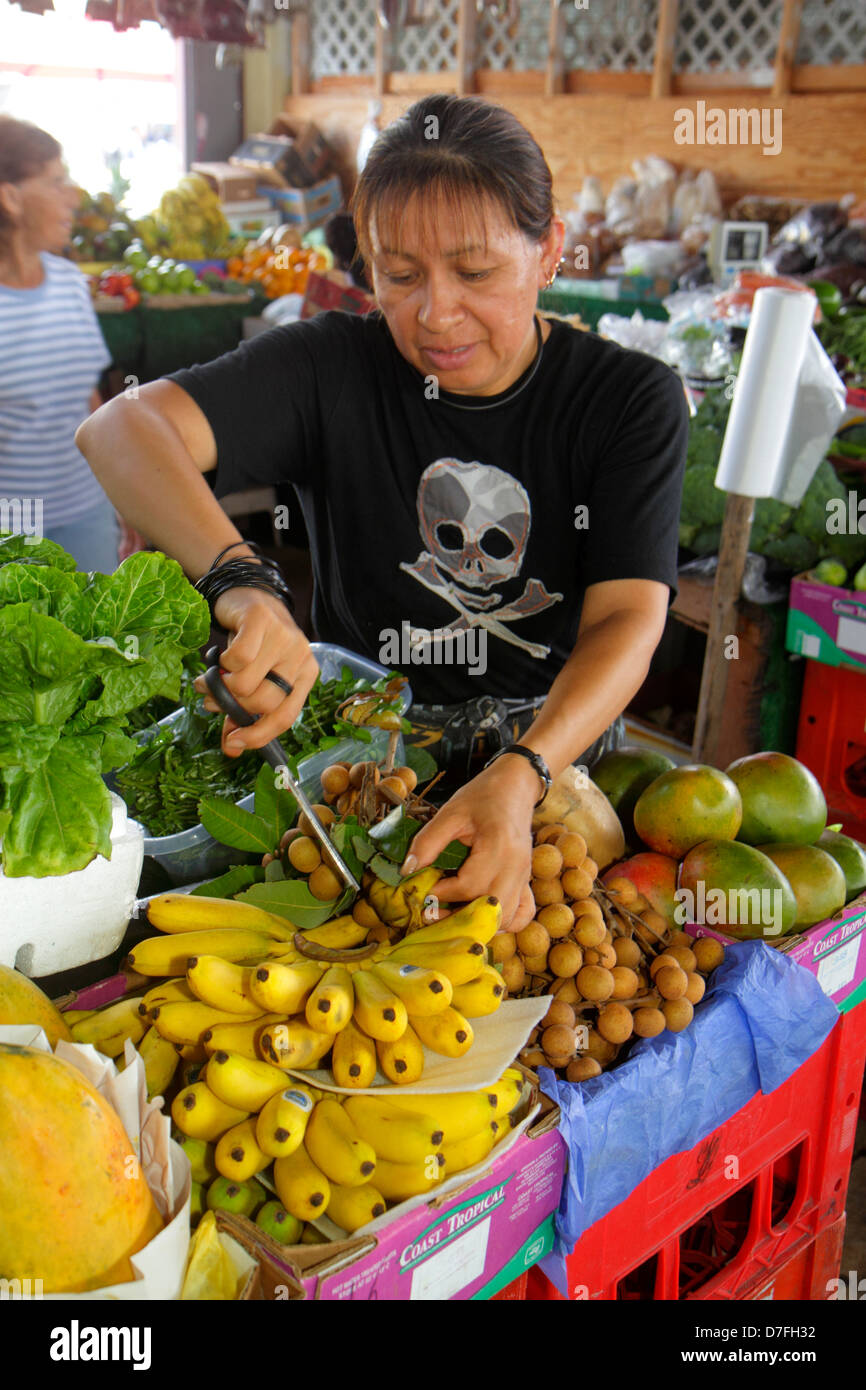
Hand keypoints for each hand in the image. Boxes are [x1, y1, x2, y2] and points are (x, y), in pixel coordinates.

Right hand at [196, 587, 318, 757]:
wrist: (246, 594)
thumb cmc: (252, 643)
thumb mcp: (254, 678)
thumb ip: (243, 712)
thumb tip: (231, 748)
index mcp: (306, 675)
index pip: (285, 717)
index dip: (258, 735)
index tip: (233, 743)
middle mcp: (301, 656)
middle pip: (264, 703)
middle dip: (232, 708)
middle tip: (213, 701)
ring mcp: (284, 637)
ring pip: (246, 683)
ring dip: (219, 687)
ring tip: (209, 680)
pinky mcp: (263, 620)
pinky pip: (238, 658)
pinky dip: (222, 663)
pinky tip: (217, 658)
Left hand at [400, 756, 540, 932]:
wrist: (515, 786)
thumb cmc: (482, 796)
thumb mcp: (450, 812)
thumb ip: (427, 841)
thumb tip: (407, 871)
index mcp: (499, 847)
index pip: (470, 886)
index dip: (442, 893)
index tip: (424, 889)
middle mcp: (516, 867)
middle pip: (490, 909)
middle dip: (459, 917)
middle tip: (433, 911)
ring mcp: (525, 877)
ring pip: (506, 918)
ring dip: (479, 923)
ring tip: (452, 915)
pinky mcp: (526, 881)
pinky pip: (521, 914)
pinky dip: (502, 923)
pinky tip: (480, 916)